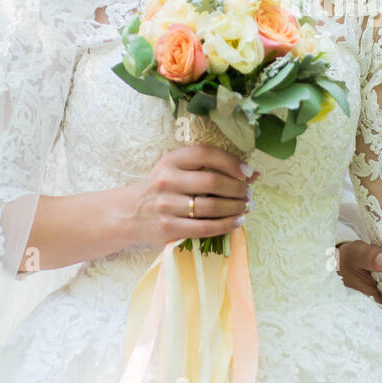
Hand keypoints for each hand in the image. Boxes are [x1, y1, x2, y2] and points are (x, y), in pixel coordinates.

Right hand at [119, 144, 257, 247]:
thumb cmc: (161, 188)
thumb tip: (253, 173)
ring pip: (211, 207)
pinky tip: (237, 221)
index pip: (205, 154)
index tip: (247, 171)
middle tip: (249, 193)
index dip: (231, 162)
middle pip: (212, 182)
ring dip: (236, 207)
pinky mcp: (168, 228)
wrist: (128, 213)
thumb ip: (210, 168)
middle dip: (238, 188)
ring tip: (246, 207)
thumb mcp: (177, 170)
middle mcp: (167, 181)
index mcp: (171, 161)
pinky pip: (205, 228)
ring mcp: (167, 206)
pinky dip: (226, 225)